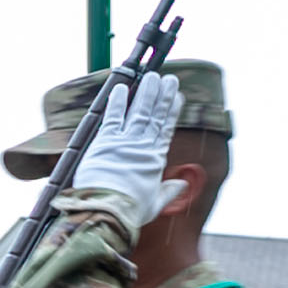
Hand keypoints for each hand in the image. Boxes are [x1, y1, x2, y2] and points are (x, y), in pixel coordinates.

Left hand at [72, 71, 186, 221]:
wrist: (106, 209)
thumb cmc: (129, 211)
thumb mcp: (154, 203)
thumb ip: (169, 192)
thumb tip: (182, 184)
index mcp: (155, 159)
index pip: (166, 129)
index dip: (172, 111)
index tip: (179, 97)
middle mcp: (141, 146)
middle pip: (155, 116)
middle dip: (163, 96)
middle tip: (170, 79)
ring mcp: (123, 142)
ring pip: (139, 112)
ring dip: (146, 93)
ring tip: (153, 77)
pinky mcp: (105, 142)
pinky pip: (112, 117)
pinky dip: (117, 102)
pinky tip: (122, 88)